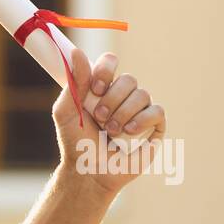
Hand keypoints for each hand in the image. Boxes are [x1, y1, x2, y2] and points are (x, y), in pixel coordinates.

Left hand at [55, 48, 166, 194]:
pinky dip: (142, 121)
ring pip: (143, 94)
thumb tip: (76, 51)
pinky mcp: (154, 125)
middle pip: (129, 79)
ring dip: (123, 115)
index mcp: (101, 87)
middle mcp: (122, 95)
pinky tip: (129, 134)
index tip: (96, 89)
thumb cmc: (75, 143)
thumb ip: (73, 82)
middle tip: (99, 119)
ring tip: (111, 132)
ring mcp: (139, 109)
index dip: (106, 71)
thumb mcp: (66, 112)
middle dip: (112, 101)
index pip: (110, 62)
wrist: (88, 171)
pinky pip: (157, 110)